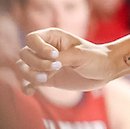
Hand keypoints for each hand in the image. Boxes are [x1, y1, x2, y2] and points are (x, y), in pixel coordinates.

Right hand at [15, 29, 129, 91]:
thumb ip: (62, 58)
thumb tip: (46, 64)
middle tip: (55, 68)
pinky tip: (30, 91)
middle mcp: (45, 50)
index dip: (39, 48)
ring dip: (28, 74)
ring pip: (23, 67)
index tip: (55, 56)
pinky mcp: (48, 79)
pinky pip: (30, 82)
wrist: (105, 70)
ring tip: (43, 79)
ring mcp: (45, 65)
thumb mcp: (80, 55)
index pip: (32, 39)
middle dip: (36, 63)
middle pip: (25, 54)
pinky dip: (27, 86)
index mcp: (52, 37)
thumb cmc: (95, 57)